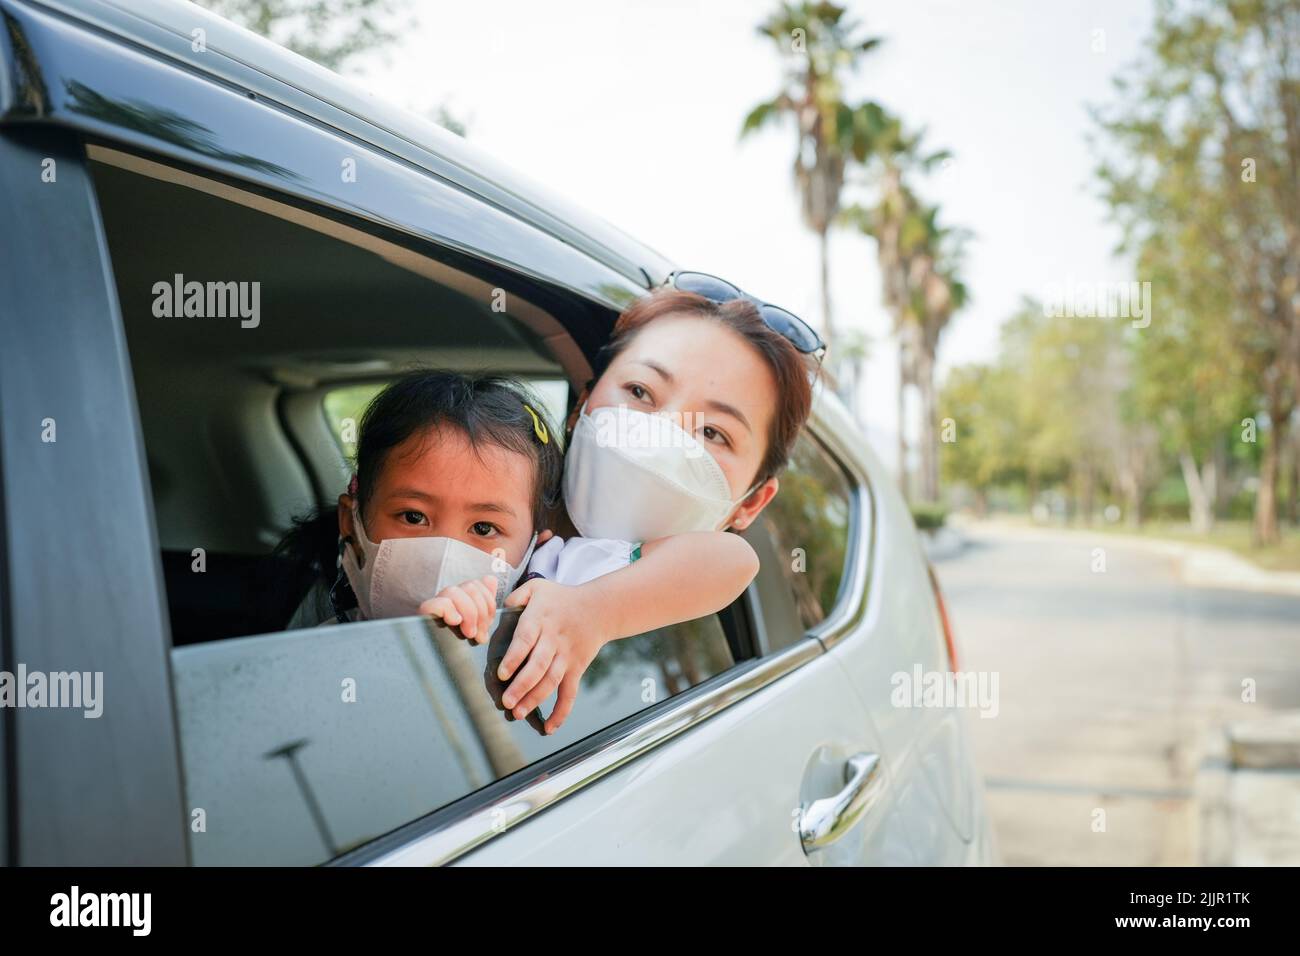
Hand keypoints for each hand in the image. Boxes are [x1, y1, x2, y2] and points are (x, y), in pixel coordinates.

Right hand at [418, 575, 497, 642]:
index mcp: (462, 597)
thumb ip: (486, 604)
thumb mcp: (480, 626)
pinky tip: (455, 622)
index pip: (479, 583)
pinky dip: (450, 611)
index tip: (488, 625)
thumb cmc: (461, 649)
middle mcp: (448, 597)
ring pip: (454, 591)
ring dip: (468, 613)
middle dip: (482, 612)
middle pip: (470, 586)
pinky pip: (438, 603)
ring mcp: (435, 604)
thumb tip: (491, 579)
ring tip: (469, 633)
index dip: (489, 602)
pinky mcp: (424, 614)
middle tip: (480, 635)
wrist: (440, 667)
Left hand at [498, 578, 608, 733]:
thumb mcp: (538, 587)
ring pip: (552, 681)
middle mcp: (554, 640)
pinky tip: (548, 728)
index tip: (501, 674)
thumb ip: (516, 596)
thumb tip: (497, 611)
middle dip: (522, 686)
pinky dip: (561, 712)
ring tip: (519, 713)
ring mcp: (567, 656)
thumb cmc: (562, 598)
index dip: (514, 658)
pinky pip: (570, 693)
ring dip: (536, 699)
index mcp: (540, 620)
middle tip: (507, 702)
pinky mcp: (576, 668)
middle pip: (539, 666)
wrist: (599, 608)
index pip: (526, 640)